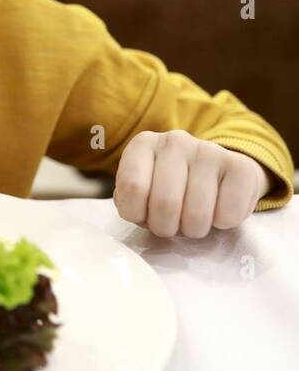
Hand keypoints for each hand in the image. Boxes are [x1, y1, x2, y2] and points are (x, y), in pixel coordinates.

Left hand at [113, 130, 270, 237]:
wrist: (218, 175)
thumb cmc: (170, 189)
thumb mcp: (142, 189)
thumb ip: (129, 199)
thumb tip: (134, 211)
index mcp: (143, 145)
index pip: (132, 187)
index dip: (136, 214)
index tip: (144, 216)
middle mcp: (175, 141)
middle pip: (165, 203)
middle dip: (166, 227)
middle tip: (172, 226)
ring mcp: (209, 150)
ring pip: (196, 214)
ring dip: (194, 230)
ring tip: (193, 221)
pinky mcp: (241, 166)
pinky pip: (228, 215)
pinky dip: (222, 225)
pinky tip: (218, 212)